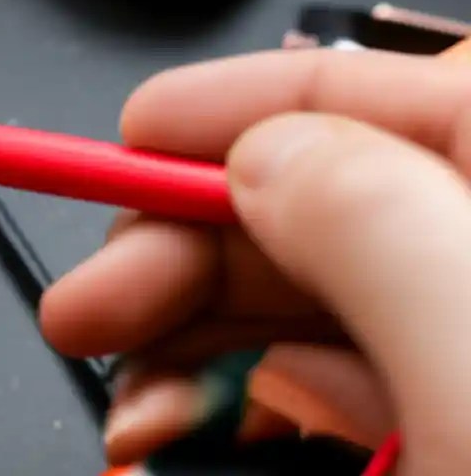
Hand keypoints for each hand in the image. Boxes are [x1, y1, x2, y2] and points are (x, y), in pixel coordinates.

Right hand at [41, 50, 470, 473]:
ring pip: (310, 304)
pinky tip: (197, 422)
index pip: (401, 94)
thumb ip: (372, 224)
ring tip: (133, 403)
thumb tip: (265, 155)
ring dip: (191, 339)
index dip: (252, 100)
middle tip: (90, 306)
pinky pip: (333, 384)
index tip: (135, 127)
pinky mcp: (450, 432)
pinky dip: (244, 395)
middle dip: (185, 253)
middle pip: (327, 209)